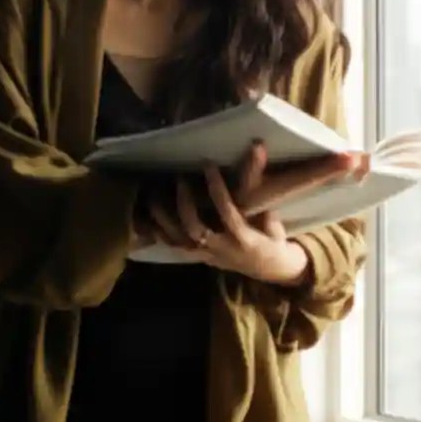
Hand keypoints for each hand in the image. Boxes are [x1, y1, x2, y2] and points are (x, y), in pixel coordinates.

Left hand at [149, 142, 368, 283]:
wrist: (270, 270)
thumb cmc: (275, 239)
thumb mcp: (277, 221)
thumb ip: (267, 191)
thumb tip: (262, 151)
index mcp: (246, 239)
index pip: (229, 214)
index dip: (217, 191)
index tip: (210, 166)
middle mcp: (222, 250)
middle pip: (195, 228)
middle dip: (184, 202)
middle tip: (180, 176)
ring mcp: (207, 255)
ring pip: (177, 238)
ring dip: (164, 215)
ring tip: (156, 189)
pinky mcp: (197, 255)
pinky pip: (170, 243)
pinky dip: (155, 227)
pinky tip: (144, 208)